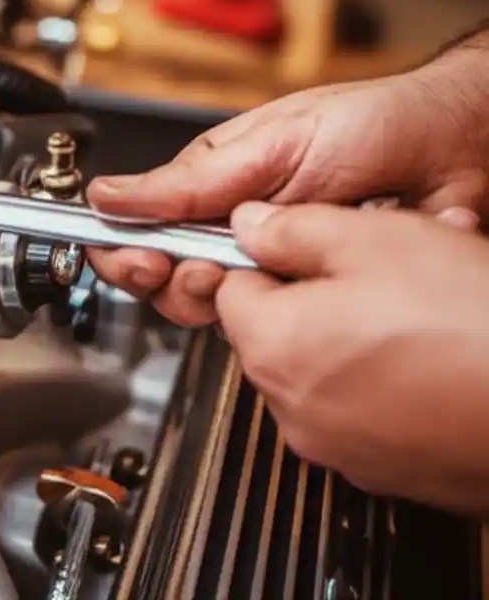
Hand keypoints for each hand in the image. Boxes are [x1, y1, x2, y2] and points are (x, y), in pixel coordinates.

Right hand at [85, 56, 488, 325]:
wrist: (460, 147)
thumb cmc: (374, 126)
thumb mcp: (272, 145)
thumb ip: (188, 182)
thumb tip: (107, 194)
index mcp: (210, 189)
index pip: (140, 230)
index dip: (127, 253)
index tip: (142, 261)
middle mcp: (234, 232)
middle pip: (168, 282)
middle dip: (175, 281)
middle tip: (202, 267)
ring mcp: (273, 267)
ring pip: (215, 311)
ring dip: (226, 296)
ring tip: (254, 269)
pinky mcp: (315, 298)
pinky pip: (279, 326)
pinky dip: (290, 309)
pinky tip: (306, 283)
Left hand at [219, 201, 488, 513]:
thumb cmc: (473, 326)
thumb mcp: (375, 240)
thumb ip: (294, 228)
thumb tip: (249, 224)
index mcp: (273, 345)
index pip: (229, 289)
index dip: (269, 258)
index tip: (306, 246)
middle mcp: (290, 407)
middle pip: (274, 333)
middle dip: (318, 297)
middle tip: (383, 273)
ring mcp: (335, 446)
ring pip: (321, 372)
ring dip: (355, 339)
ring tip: (421, 314)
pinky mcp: (382, 469)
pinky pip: (363, 411)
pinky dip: (387, 384)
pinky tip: (435, 357)